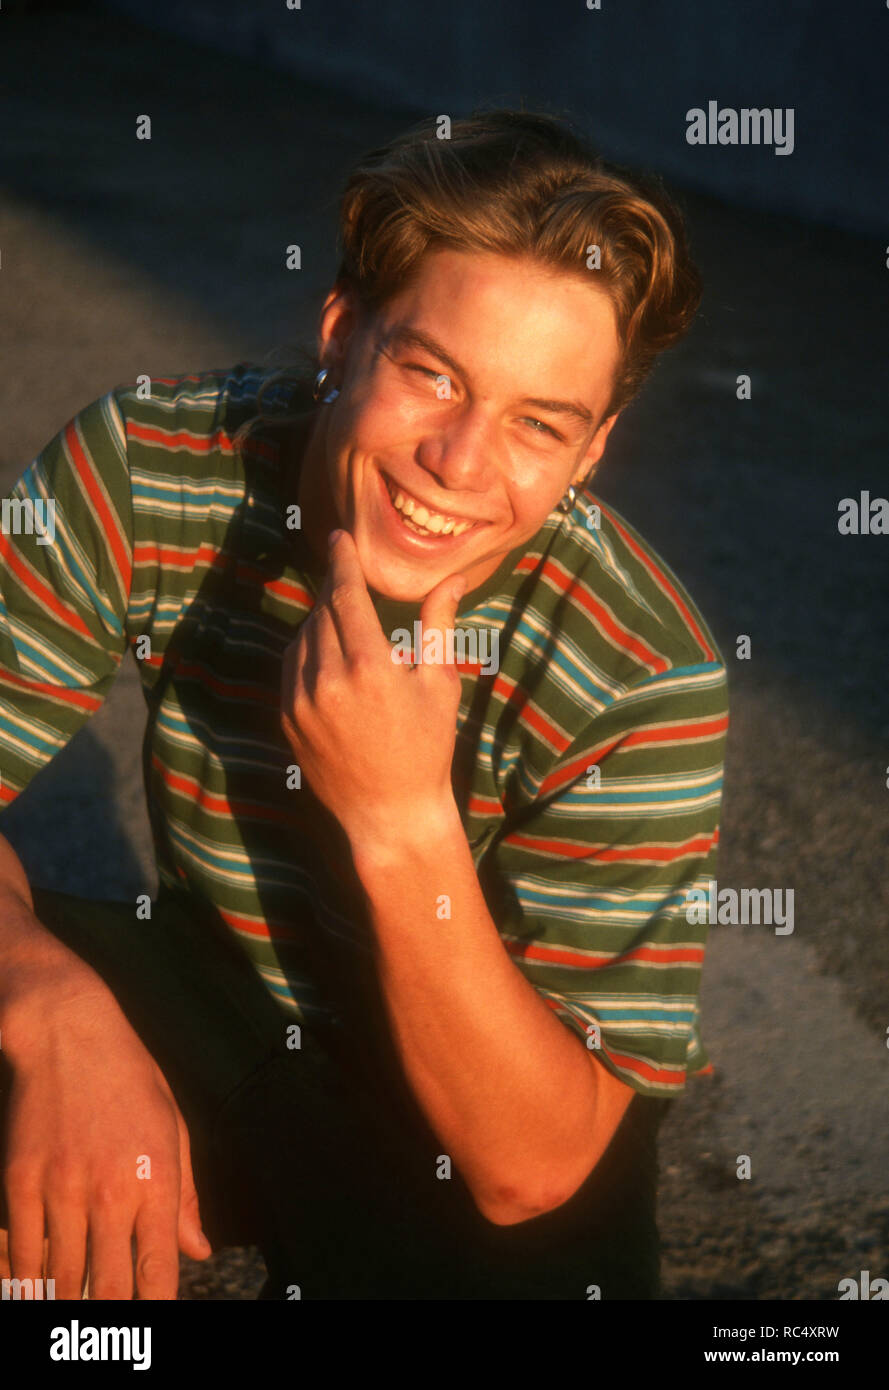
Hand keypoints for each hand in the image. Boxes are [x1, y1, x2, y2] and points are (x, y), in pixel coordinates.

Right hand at [1, 969, 210, 1299]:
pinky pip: (20, 1252)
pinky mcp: (19, 1181)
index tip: (150, 1330)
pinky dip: (26, 1281)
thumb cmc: (130, 1078)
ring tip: (72, 1317)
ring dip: (65, 1307)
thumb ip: (186, 1196)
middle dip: (108, 1323)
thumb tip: (199, 1250)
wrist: (68, 1033)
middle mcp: (109, 1191)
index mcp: (156, 1179)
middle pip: (106, 1288)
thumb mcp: (173, 1127)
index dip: (155, 1313)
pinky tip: (33, 1291)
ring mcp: (60, 1189)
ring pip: (58, 1280)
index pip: (158, 1271)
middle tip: (109, 1334)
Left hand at [280, 529, 466, 847]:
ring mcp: (301, 701)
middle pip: (322, 611)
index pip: (346, 593)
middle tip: (345, 575)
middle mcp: (328, 679)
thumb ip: (438, 625)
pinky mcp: (286, 719)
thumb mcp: (439, 684)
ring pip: (302, 637)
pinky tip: (328, 656)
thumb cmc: (426, 747)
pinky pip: (290, 668)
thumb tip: (452, 580)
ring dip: (320, 621)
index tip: (339, 539)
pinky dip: (306, 651)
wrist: (390, 812)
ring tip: (344, 623)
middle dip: (335, 590)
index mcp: (369, 665)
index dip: (342, 561)